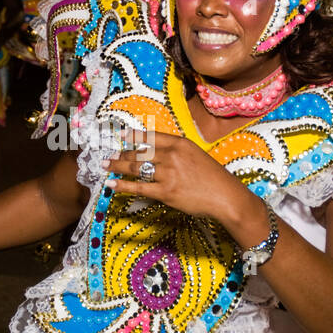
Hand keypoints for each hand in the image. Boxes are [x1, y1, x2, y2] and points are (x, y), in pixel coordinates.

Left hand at [102, 129, 257, 226]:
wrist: (226, 197)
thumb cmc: (214, 179)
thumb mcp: (197, 156)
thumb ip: (177, 153)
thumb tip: (156, 156)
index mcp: (181, 144)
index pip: (151, 137)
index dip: (134, 136)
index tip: (121, 135)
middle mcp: (172, 155)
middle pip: (139, 152)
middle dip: (121, 155)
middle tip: (108, 156)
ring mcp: (168, 173)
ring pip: (136, 168)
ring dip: (117, 167)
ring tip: (106, 167)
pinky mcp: (166, 192)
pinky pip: (138, 187)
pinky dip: (122, 185)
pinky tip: (112, 184)